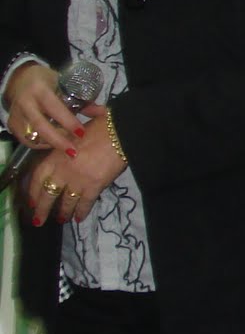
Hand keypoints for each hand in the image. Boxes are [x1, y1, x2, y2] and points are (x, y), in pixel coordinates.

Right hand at [5, 63, 82, 155]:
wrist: (22, 79)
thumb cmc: (49, 83)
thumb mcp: (65, 85)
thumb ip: (82, 101)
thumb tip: (103, 113)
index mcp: (40, 90)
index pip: (54, 108)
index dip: (68, 122)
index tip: (81, 133)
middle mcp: (25, 102)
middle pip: (40, 126)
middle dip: (58, 140)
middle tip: (73, 151)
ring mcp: (16, 114)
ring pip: (32, 136)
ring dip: (50, 144)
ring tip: (66, 148)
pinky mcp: (11, 124)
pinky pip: (26, 139)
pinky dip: (40, 144)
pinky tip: (53, 145)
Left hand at [26, 105, 124, 224]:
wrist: (124, 133)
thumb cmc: (105, 125)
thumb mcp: (82, 123)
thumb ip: (76, 125)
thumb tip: (87, 113)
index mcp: (57, 154)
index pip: (38, 176)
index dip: (33, 190)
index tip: (31, 200)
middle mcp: (63, 170)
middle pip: (48, 194)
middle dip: (42, 209)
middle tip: (39, 221)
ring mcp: (78, 180)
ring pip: (65, 202)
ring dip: (62, 213)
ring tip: (61, 219)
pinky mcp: (94, 186)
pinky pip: (84, 203)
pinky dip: (81, 212)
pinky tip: (79, 219)